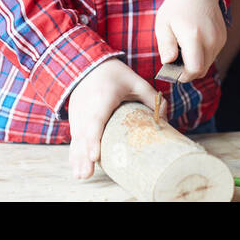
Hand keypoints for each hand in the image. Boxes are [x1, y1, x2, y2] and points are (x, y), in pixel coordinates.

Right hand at [66, 58, 155, 178]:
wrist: (88, 65)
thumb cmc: (114, 74)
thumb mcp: (135, 81)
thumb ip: (151, 98)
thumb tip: (165, 120)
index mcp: (103, 96)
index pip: (96, 119)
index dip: (93, 138)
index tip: (94, 155)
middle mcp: (87, 106)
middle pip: (83, 134)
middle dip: (84, 155)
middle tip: (86, 174)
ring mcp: (78, 113)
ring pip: (76, 138)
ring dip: (78, 157)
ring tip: (82, 175)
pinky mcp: (74, 118)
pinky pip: (74, 138)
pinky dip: (75, 152)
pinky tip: (78, 167)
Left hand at [155, 0, 225, 82]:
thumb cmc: (177, 6)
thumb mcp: (163, 23)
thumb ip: (166, 44)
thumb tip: (168, 62)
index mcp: (193, 36)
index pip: (194, 70)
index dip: (183, 75)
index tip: (172, 70)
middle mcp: (210, 39)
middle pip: (202, 70)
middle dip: (188, 71)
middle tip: (175, 61)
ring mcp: (219, 39)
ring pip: (208, 63)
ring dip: (195, 62)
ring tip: (184, 48)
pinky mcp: (223, 38)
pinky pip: (212, 55)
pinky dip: (203, 54)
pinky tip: (194, 42)